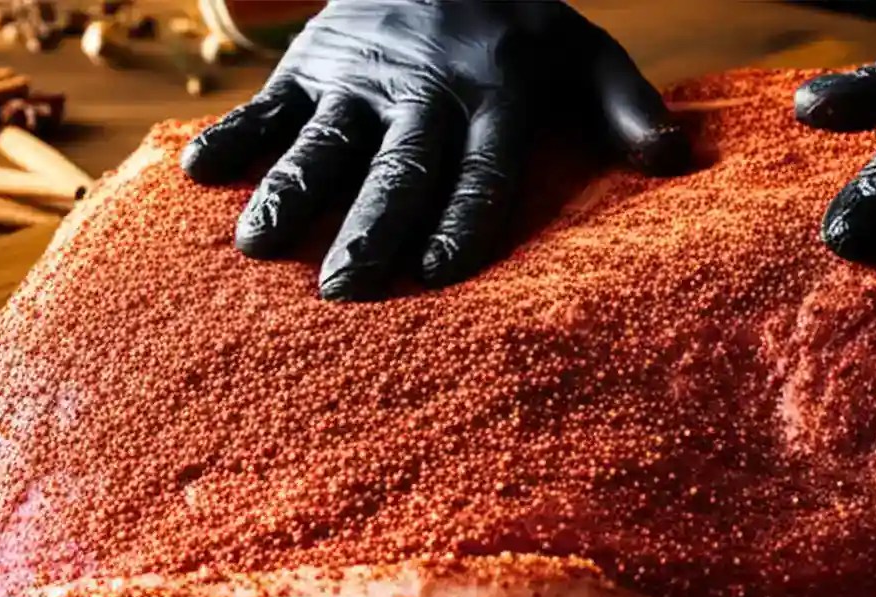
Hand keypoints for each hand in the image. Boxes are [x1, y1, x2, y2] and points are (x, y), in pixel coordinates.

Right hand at [181, 0, 689, 300]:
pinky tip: (201, 173)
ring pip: (324, 137)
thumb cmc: (516, 21)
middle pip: (399, 165)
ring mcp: (360, 74)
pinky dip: (236, 133)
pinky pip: (268, 99)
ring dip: (291, 189)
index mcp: (495, 93)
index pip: (481, 167)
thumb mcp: (579, 49)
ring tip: (258, 247)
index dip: (460, 216)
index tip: (435, 271)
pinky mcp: (311, 62)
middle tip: (344, 291)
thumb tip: (674, 159)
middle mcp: (425, 88)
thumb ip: (624, 104)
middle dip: (371, 226)